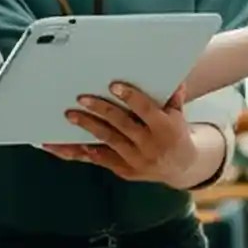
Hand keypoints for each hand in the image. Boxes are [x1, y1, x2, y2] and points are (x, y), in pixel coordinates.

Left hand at [41, 82, 197, 186]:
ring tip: (70, 116)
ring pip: (108, 141)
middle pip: (121, 124)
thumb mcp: (177, 114)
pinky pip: (100, 159)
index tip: (113, 86)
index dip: (130, 97)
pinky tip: (67, 144)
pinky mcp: (124, 170)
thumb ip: (172, 97)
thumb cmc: (175, 133)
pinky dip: (83, 151)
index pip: (145, 110)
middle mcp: (150, 145)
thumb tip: (172, 76)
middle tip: (81, 98)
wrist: (180, 167)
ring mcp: (136, 160)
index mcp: (165, 129)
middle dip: (101, 110)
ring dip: (88, 127)